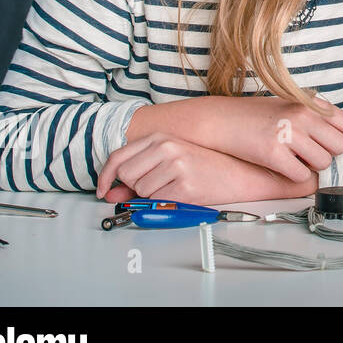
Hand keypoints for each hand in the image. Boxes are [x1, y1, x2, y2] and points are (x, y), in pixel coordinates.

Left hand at [95, 132, 295, 205]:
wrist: (239, 174)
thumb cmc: (205, 167)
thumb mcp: (169, 162)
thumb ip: (137, 176)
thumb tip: (110, 194)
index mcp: (161, 138)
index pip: (119, 157)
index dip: (105, 177)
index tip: (103, 190)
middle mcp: (167, 148)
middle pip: (126, 176)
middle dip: (134, 187)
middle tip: (156, 186)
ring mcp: (176, 166)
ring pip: (140, 191)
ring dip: (151, 197)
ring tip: (173, 188)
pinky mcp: (184, 186)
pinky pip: (156, 202)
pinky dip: (164, 204)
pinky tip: (180, 195)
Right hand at [205, 95, 342, 183]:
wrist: (221, 119)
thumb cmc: (257, 115)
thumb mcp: (292, 105)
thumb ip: (318, 117)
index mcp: (310, 103)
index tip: (338, 147)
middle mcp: (303, 115)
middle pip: (341, 147)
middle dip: (329, 155)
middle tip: (311, 154)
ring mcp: (288, 133)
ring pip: (324, 163)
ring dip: (312, 166)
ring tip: (295, 158)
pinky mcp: (273, 152)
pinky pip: (301, 175)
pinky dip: (296, 176)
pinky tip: (284, 166)